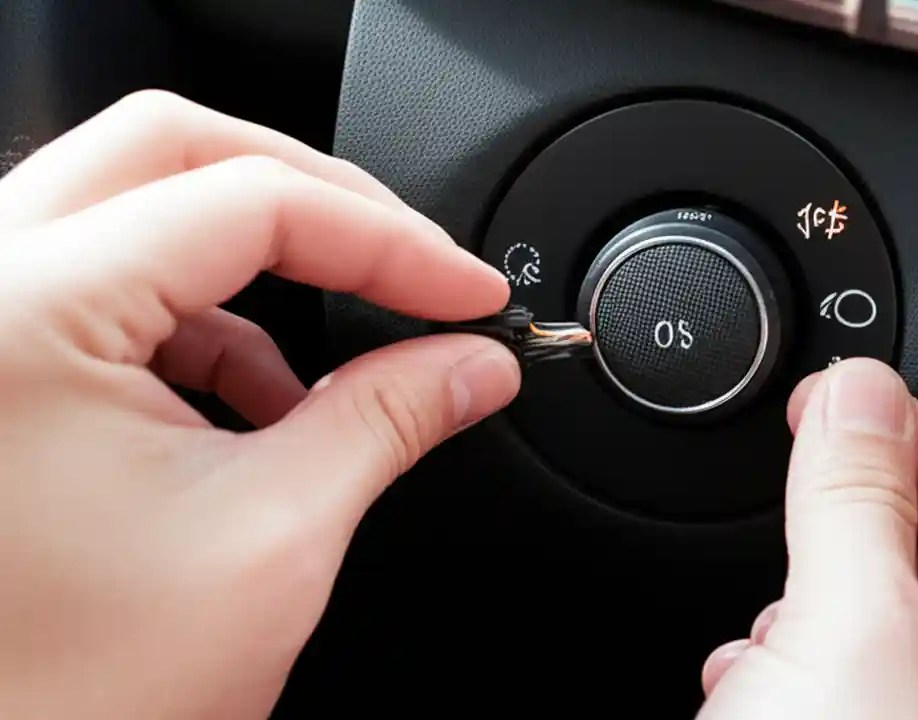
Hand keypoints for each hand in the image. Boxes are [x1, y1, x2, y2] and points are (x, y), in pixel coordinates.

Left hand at [0, 91, 519, 717]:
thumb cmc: (71, 693)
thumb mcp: (272, 537)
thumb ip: (388, 420)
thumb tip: (471, 364)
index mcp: (25, 314)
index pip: (252, 203)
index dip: (390, 241)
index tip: (465, 291)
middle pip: (178, 150)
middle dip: (320, 202)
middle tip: (408, 264)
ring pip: (140, 206)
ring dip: (259, 267)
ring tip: (323, 379)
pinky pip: (111, 284)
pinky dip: (204, 322)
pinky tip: (252, 408)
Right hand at [698, 359, 917, 718]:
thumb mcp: (850, 629)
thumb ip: (856, 498)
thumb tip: (858, 395)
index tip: (857, 403)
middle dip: (860, 534)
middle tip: (811, 479)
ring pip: (882, 629)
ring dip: (813, 610)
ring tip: (777, 622)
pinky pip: (842, 681)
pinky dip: (792, 665)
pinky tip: (757, 677)